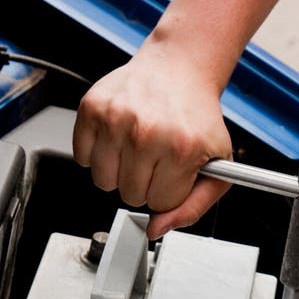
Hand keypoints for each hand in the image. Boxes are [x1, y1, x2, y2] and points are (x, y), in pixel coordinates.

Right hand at [72, 40, 232, 239]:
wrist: (179, 69)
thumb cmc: (197, 118)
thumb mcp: (217, 168)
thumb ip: (193, 208)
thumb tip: (156, 230)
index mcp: (181, 149)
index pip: (159, 204)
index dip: (168, 191)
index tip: (175, 171)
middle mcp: (146, 133)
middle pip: (129, 196)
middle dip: (144, 183)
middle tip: (156, 157)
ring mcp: (115, 119)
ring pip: (103, 182)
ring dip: (119, 172)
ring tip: (137, 148)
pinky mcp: (92, 108)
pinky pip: (82, 158)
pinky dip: (97, 154)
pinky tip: (118, 136)